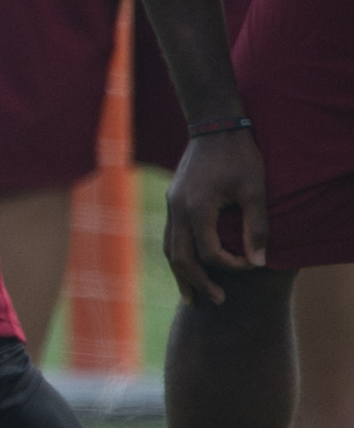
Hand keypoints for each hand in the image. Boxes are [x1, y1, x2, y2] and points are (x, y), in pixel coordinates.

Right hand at [162, 125, 270, 305]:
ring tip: (192, 295)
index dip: (231, 265)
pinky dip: (178, 255)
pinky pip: (171, 235)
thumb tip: (259, 262)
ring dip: (181, 273)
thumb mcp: (255, 190)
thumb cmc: (239, 156)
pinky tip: (188, 263)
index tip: (252, 264)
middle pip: (180, 258)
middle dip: (197, 283)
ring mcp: (171, 204)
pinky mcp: (173, 199)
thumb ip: (256, 227)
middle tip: (217, 302)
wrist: (214, 125)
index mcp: (197, 209)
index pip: (209, 253)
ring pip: (170, 248)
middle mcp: (178, 210)